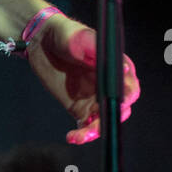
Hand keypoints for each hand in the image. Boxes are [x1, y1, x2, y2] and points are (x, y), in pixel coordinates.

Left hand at [26, 13, 139, 144]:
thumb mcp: (80, 38)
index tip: (119, 101)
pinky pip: (86, 125)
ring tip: (81, 134)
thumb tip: (124, 70)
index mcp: (117, 68)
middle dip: (112, 117)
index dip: (127, 95)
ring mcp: (95, 98)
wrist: (41, 41)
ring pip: (104, 121)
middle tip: (98, 121)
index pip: (129, 86)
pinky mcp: (80, 108)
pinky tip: (72, 137)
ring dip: (96, 130)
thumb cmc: (66, 34)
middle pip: (120, 108)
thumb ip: (98, 52)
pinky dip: (82, 134)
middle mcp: (110, 86)